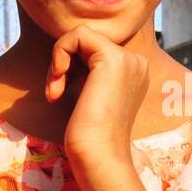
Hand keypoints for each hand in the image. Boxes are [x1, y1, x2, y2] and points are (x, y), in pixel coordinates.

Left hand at [46, 25, 148, 176]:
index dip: (71, 66)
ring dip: (59, 60)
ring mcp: (129, 59)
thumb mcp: (86, 93)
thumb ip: (83, 70)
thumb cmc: (88, 134)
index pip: (94, 49)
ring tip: (55, 90)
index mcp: (134, 71)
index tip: (60, 93)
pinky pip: (77, 34)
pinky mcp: (112, 58)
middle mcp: (136, 62)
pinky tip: (57, 80)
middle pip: (87, 41)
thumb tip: (64, 48)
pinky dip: (59, 53)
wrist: (97, 156)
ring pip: (81, 35)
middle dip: (63, 62)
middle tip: (55, 91)